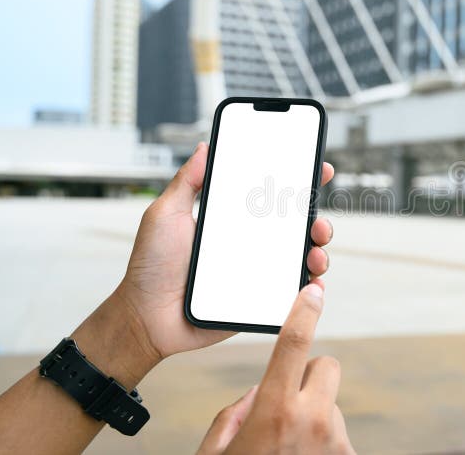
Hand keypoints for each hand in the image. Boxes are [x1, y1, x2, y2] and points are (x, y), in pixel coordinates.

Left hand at [111, 142, 335, 364]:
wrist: (146, 317)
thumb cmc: (150, 267)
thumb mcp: (165, 215)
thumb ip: (186, 182)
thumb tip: (204, 147)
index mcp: (233, 222)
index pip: (273, 198)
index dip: (298, 184)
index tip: (316, 169)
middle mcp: (251, 245)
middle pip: (297, 228)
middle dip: (318, 220)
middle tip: (317, 221)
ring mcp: (257, 272)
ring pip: (301, 259)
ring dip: (318, 252)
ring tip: (315, 253)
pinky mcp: (258, 300)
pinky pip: (292, 294)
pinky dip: (309, 288)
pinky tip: (311, 283)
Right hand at [196, 282, 354, 454]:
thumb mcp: (214, 452)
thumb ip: (232, 414)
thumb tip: (258, 393)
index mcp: (275, 412)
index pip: (295, 343)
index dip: (305, 311)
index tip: (313, 291)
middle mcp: (312, 422)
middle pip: (326, 366)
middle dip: (309, 375)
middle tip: (287, 403)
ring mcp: (336, 443)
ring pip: (330, 405)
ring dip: (313, 417)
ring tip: (288, 446)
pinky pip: (338, 436)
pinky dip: (322, 443)